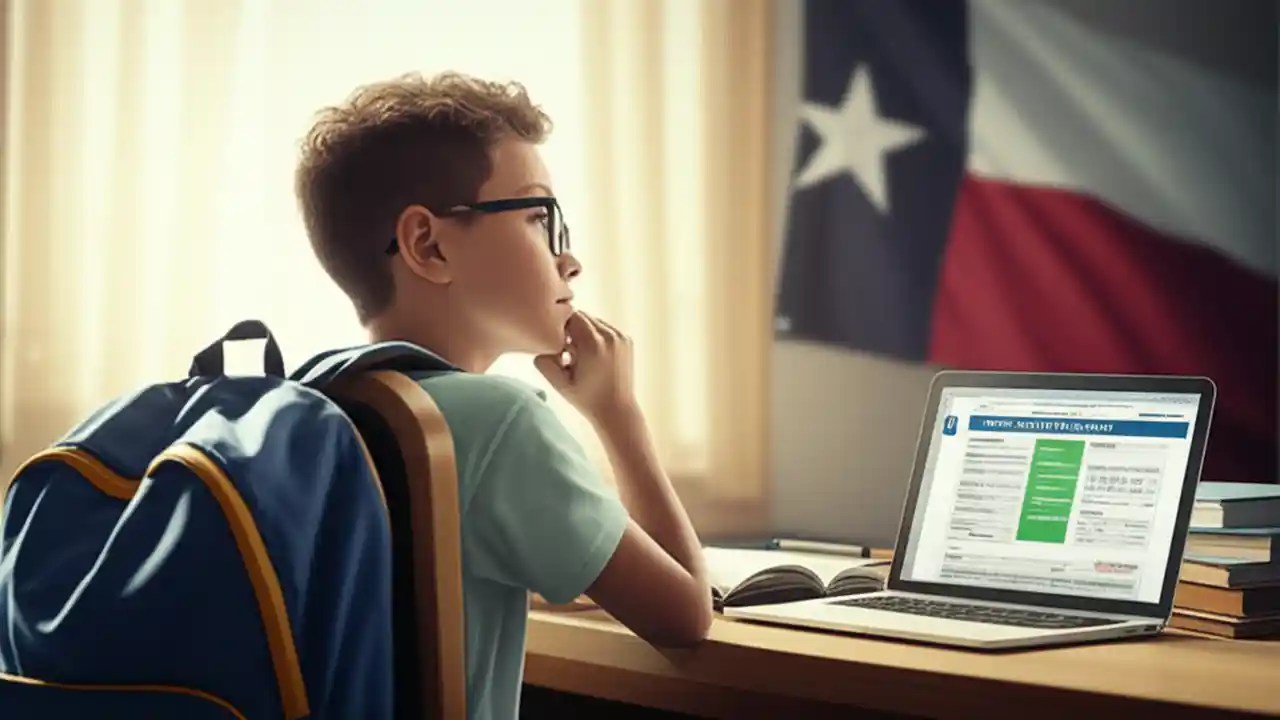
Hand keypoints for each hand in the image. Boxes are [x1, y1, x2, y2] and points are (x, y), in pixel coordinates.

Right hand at [535, 311, 637, 426]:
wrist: (617, 410)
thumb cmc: (586, 399)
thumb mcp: (558, 383)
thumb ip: (543, 361)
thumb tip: (541, 343)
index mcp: (592, 343)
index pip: (571, 316)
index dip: (561, 328)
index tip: (560, 346)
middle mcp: (609, 335)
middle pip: (583, 316)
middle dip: (573, 329)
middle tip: (569, 352)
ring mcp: (620, 336)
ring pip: (595, 321)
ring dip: (585, 333)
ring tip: (582, 356)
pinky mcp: (627, 340)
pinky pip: (606, 329)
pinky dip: (597, 337)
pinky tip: (595, 356)